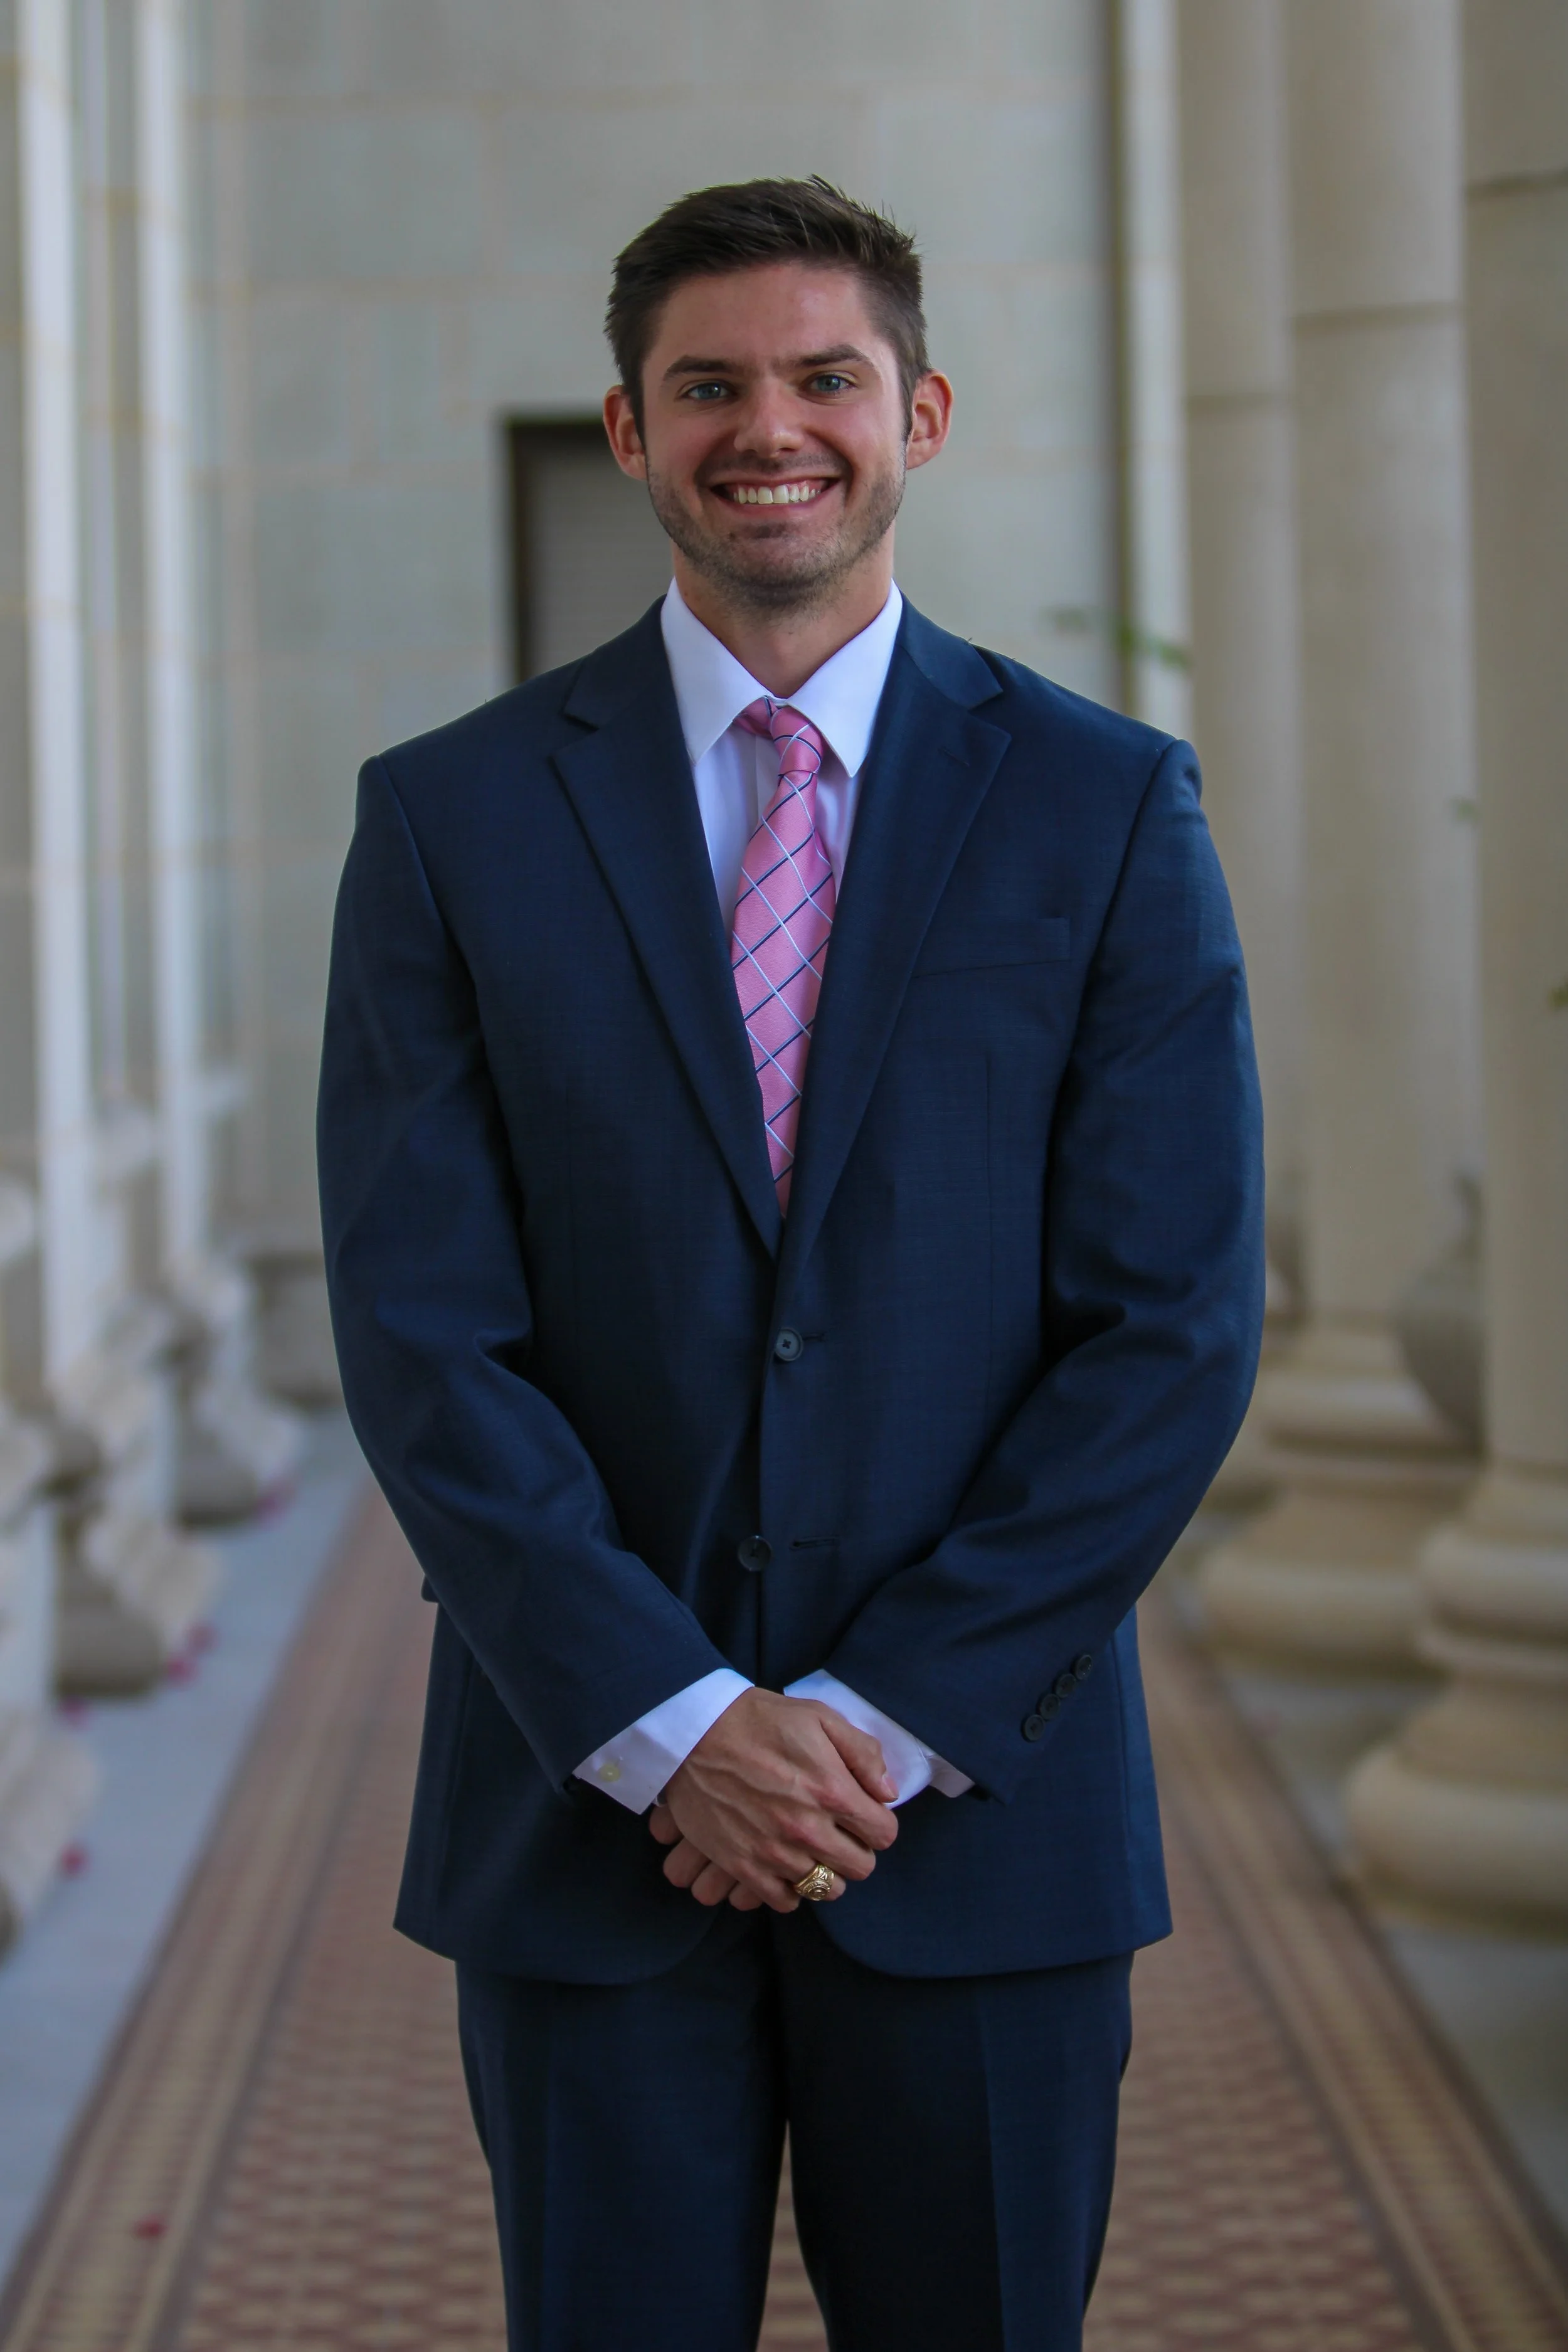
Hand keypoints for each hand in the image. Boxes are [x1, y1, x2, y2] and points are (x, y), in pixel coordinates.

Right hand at [649, 1688, 897, 1912]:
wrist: (695, 1733)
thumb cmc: (759, 1720)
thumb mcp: (819, 1717)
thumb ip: (862, 1753)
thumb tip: (887, 1792)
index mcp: (832, 1790)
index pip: (884, 1834)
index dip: (878, 1824)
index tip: (863, 1814)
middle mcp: (807, 1828)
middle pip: (860, 1867)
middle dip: (856, 1849)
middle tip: (839, 1831)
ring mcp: (774, 1851)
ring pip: (826, 1889)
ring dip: (825, 1870)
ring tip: (812, 1848)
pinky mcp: (743, 1865)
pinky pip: (784, 1901)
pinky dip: (790, 1888)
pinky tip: (785, 1863)